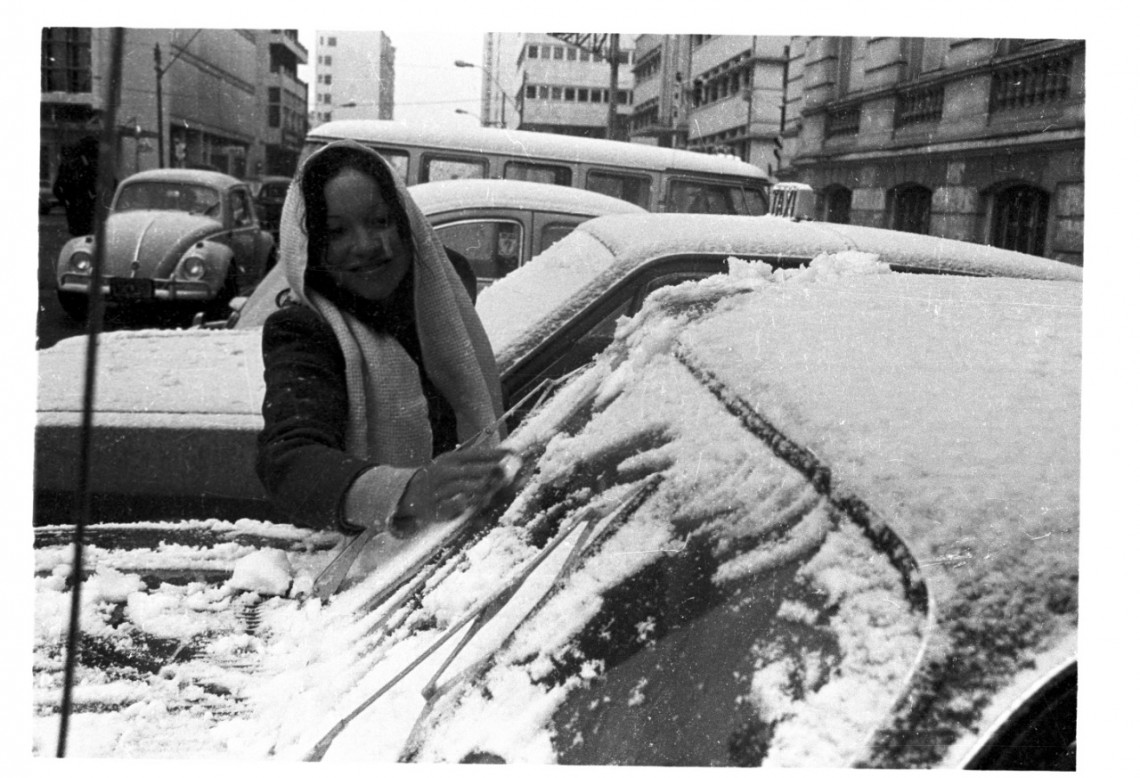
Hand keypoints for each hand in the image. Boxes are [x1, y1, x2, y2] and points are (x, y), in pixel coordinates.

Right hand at [398, 446, 512, 523]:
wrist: (409, 494)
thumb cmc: (439, 477)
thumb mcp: (451, 462)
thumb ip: (474, 459)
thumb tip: (502, 454)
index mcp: (450, 459)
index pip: (475, 454)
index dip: (494, 454)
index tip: (512, 453)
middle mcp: (444, 472)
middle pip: (470, 470)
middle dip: (490, 471)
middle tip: (507, 472)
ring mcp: (438, 489)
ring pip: (461, 487)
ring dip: (480, 488)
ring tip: (494, 488)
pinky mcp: (435, 507)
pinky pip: (451, 505)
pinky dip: (464, 504)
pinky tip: (474, 503)